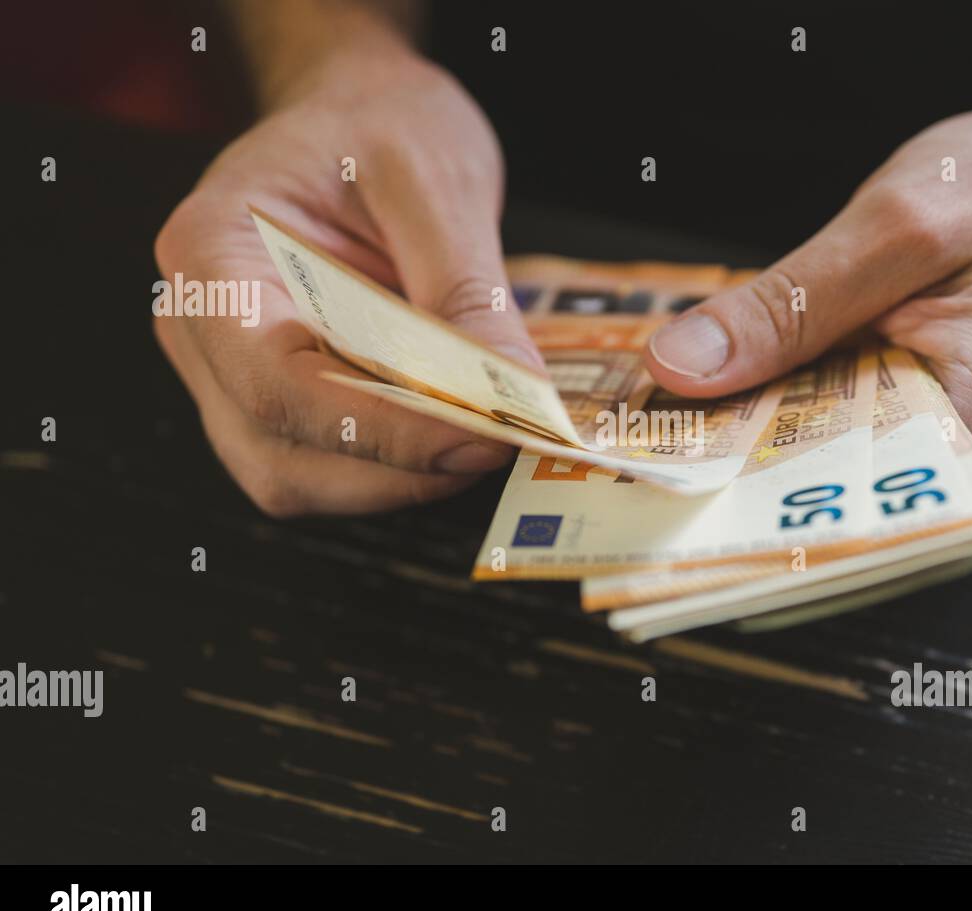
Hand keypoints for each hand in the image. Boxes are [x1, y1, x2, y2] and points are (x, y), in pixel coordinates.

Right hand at [154, 38, 541, 515]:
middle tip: (500, 441)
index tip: (479, 435)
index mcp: (212, 252)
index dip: (380, 428)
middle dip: (396, 467)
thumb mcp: (436, 182)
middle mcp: (202, 326)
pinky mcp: (282, 399)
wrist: (359, 115)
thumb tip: (513, 394)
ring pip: (298, 476)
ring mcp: (233, 372)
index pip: (274, 380)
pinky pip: (328, 463)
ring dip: (399, 478)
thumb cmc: (378, 125)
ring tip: (485, 435)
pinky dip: (398, 464)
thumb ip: (467, 293)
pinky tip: (456, 430)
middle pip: (277, 450)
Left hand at [643, 107, 971, 471]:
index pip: (839, 490)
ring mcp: (942, 442)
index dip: (741, 491)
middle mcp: (964, 454)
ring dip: (750, 444)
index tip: (657, 481)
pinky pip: (837, 433)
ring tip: (663, 432)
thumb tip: (680, 367)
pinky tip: (727, 398)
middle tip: (638, 456)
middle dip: (732, 475)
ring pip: (825, 463)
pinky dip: (783, 414)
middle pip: (824, 487)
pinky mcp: (917, 419)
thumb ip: (789, 304)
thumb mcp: (894, 226)